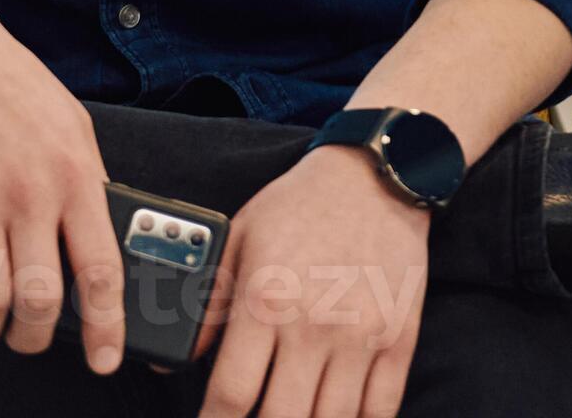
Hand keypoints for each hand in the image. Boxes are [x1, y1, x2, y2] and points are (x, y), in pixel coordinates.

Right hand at [0, 0, 127, 371]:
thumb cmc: (12, 87)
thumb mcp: (72, 125)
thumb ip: (88, 182)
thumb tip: (104, 241)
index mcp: (74, 177)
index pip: (101, 269)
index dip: (106, 326)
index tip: (104, 360)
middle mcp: (28, 195)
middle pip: (39, 300)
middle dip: (35, 338)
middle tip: (29, 339)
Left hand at [200, 145, 430, 417]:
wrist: (374, 177)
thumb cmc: (299, 207)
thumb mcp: (240, 240)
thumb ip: (209, 303)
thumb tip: (173, 359)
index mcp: (265, 300)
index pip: (232, 394)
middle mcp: (313, 325)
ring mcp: (361, 336)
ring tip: (293, 416)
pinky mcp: (398, 338)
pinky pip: (381, 408)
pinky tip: (337, 417)